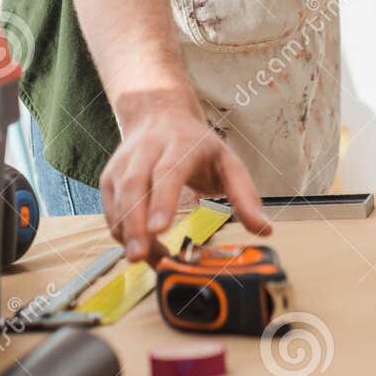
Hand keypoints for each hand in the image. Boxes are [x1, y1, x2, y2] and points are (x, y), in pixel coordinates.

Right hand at [101, 88, 270, 259]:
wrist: (160, 115)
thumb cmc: (198, 146)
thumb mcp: (229, 162)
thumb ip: (245, 196)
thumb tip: (265, 230)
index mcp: (181, 144)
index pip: (167, 172)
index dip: (162, 200)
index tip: (159, 230)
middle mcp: (147, 149)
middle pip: (134, 185)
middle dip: (135, 223)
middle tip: (140, 257)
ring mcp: (124, 161)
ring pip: (118, 197)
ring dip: (126, 232)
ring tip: (143, 259)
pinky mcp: (110, 175)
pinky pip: (110, 207)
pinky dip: (120, 230)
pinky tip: (137, 248)